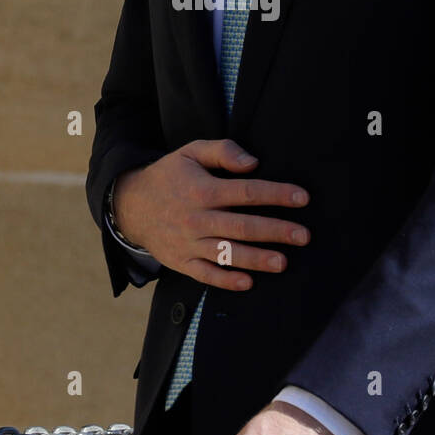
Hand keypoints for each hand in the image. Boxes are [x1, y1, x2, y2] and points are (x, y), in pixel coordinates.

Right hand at [112, 139, 310, 291]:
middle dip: (275, 231)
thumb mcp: (191, 152)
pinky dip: (226, 280)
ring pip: (227, 253)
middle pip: (242, 226)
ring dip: (256, 259)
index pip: (246, 192)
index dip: (276, 194)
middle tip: (303, 235)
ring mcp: (188, 242)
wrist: (131, 205)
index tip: (302, 198)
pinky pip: (205, 274)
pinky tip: (248, 283)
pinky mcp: (181, 261)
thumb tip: (253, 163)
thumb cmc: (170, 176)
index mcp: (203, 190)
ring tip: (283, 262)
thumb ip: (222, 151)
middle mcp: (196, 218)